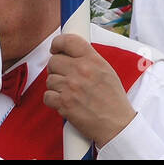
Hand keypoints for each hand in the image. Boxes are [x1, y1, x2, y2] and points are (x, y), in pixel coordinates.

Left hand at [42, 33, 138, 147]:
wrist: (116, 123)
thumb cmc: (113, 99)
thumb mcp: (107, 70)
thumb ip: (89, 59)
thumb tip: (71, 53)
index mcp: (93, 60)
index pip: (68, 41)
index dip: (57, 43)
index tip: (55, 48)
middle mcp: (81, 70)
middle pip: (53, 61)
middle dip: (55, 68)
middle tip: (63, 74)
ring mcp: (71, 87)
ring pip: (49, 79)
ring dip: (55, 85)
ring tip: (67, 91)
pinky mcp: (64, 103)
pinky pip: (47, 96)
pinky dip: (53, 100)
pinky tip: (63, 101)